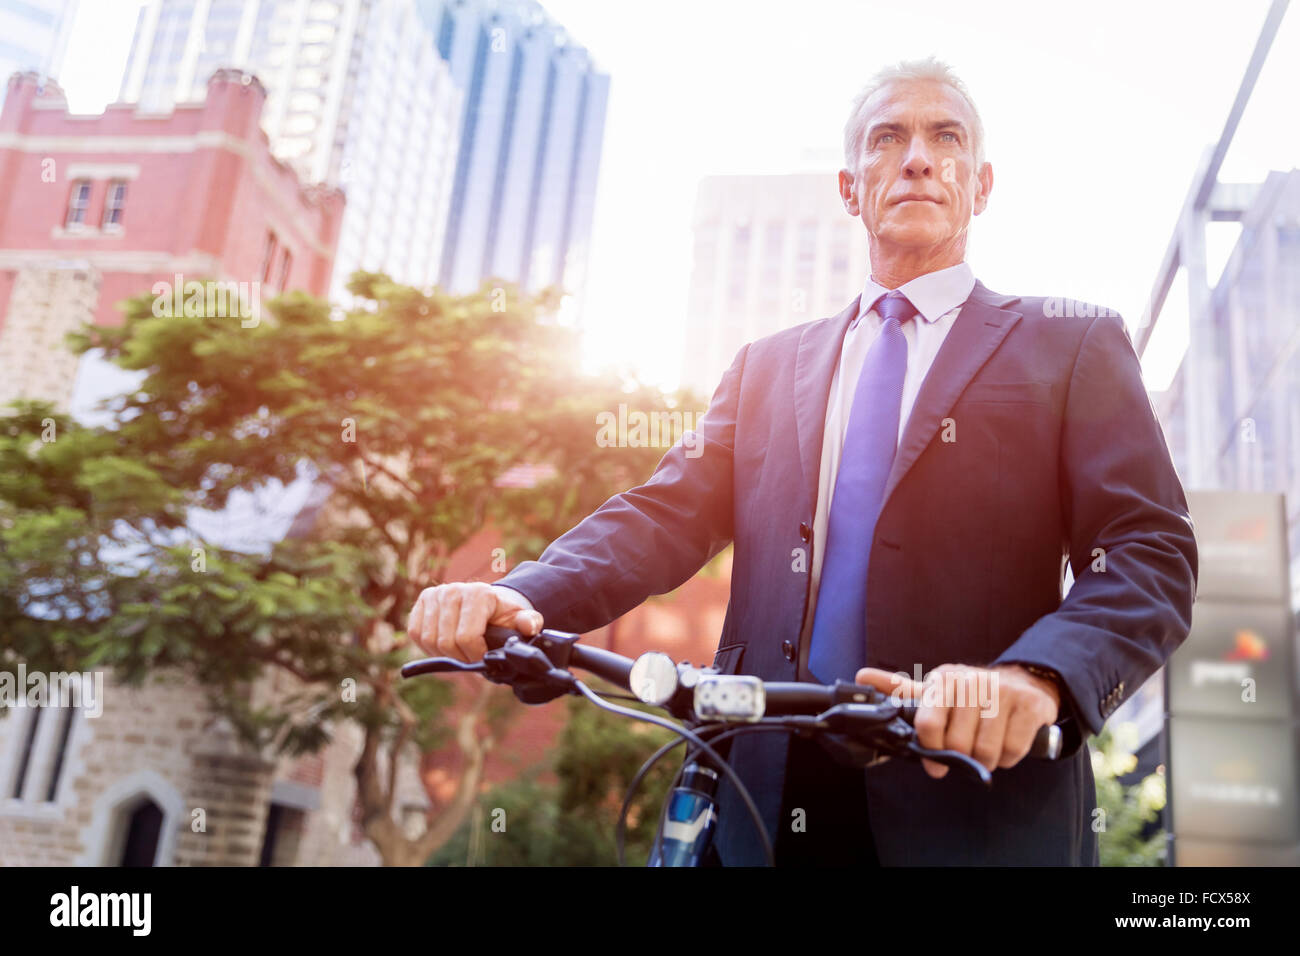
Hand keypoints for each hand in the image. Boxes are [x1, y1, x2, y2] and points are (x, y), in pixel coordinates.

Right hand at [406, 583, 542, 662]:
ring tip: (460, 652)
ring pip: (429, 640)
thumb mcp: (520, 618)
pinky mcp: (420, 603)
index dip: (475, 656)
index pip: (466, 637)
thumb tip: (529, 626)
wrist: (486, 602)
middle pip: (446, 642)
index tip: (484, 660)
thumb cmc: (502, 615)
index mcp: (479, 593)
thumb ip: (529, 622)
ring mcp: (434, 595)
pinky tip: (445, 646)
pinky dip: (428, 647)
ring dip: (444, 654)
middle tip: (472, 659)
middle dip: (460, 658)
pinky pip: (416, 634)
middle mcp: (453, 590)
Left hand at [854, 663, 1059, 778]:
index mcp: (944, 680)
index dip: (929, 749)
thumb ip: (900, 689)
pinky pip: (1013, 750)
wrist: (1024, 683)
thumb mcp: (937, 690)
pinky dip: (1009, 758)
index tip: (933, 763)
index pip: (927, 723)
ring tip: (986, 747)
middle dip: (960, 758)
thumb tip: (861, 677)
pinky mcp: (1029, 706)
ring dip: (986, 760)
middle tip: (965, 752)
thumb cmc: (972, 694)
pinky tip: (1006, 744)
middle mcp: (972, 682)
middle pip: (958, 744)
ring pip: (986, 751)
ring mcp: (1003, 692)